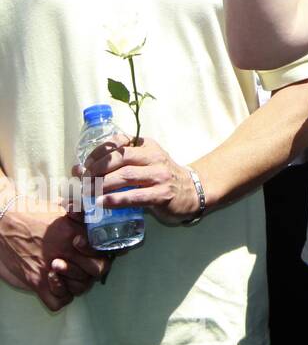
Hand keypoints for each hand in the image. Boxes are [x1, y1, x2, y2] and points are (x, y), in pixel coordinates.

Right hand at [0, 205, 112, 310]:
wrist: (2, 223)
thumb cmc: (31, 215)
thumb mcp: (61, 211)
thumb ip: (81, 216)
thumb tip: (97, 214)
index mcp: (75, 234)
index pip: (104, 252)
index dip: (102, 254)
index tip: (95, 253)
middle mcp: (66, 252)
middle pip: (97, 271)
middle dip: (93, 270)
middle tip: (82, 265)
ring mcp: (51, 269)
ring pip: (80, 288)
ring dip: (77, 283)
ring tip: (67, 274)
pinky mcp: (35, 282)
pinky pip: (58, 302)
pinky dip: (60, 297)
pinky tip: (57, 286)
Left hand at [73, 134, 200, 225]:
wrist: (192, 191)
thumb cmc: (161, 177)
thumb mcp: (145, 161)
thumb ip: (118, 163)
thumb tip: (79, 169)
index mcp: (147, 145)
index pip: (118, 142)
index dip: (97, 152)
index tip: (83, 165)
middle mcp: (154, 157)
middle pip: (120, 158)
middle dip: (97, 170)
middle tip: (82, 182)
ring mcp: (160, 176)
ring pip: (126, 176)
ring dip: (102, 185)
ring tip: (87, 193)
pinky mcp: (162, 194)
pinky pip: (136, 196)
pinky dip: (116, 199)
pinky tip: (102, 202)